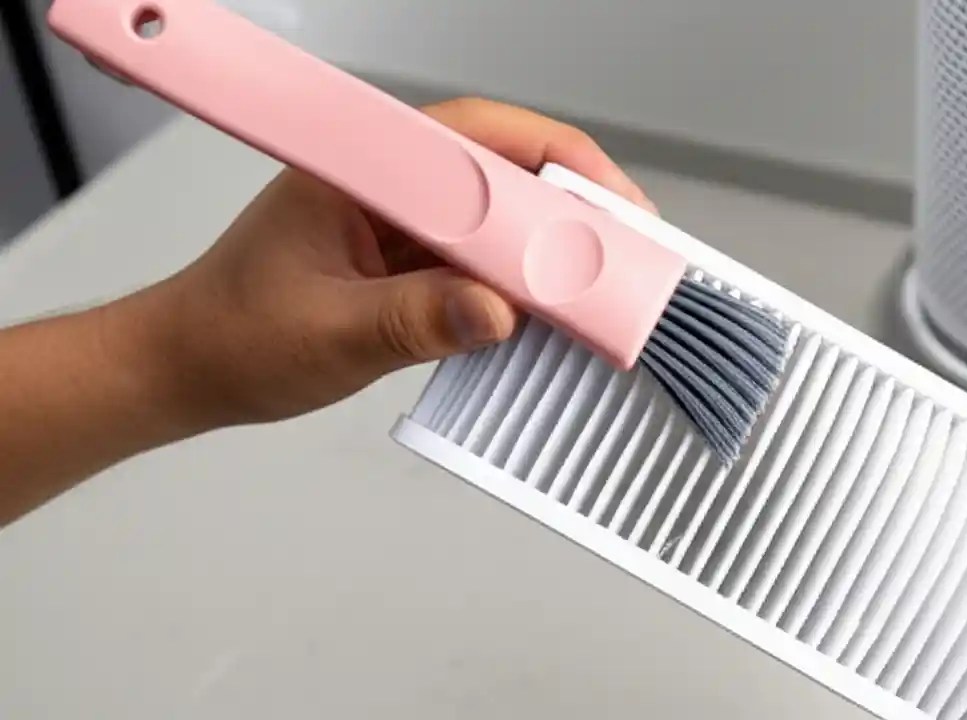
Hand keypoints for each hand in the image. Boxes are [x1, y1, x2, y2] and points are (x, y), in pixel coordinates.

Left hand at [124, 97, 656, 429]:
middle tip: (631, 248)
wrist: (188, 369)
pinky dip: (524, 285)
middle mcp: (390, 187)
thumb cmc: (232, 336)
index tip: (608, 202)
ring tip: (608, 284)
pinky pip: (484, 264)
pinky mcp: (410, 264)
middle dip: (572, 207)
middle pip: (503, 174)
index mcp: (361, 170)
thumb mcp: (329, 332)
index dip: (554, 160)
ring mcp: (403, 225)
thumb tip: (497, 312)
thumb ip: (414, 320)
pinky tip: (556, 311)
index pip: (476, 139)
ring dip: (554, 251)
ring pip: (501, 220)